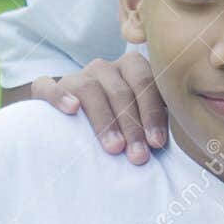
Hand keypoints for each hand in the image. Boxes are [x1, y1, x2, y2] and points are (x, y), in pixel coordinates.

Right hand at [31, 52, 167, 164]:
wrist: (75, 123)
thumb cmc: (121, 124)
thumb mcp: (141, 117)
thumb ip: (157, 119)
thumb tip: (177, 140)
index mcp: (131, 67)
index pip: (145, 84)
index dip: (152, 114)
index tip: (156, 144)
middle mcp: (103, 67)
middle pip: (120, 90)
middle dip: (132, 125)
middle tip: (138, 156)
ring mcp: (75, 76)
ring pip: (89, 89)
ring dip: (104, 119)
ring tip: (114, 148)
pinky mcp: (46, 89)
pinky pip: (47, 86)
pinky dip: (59, 96)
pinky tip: (72, 110)